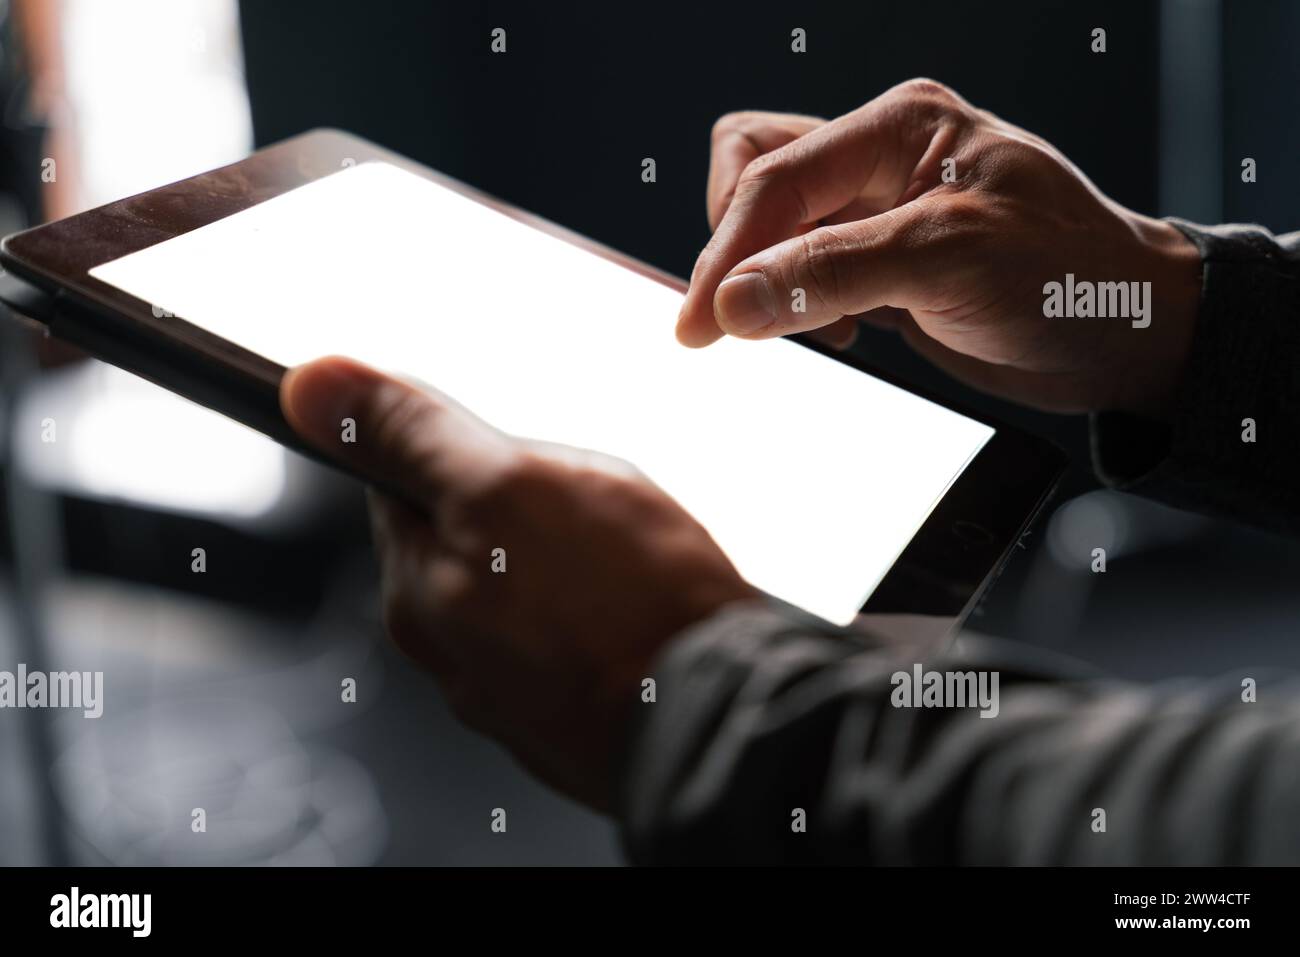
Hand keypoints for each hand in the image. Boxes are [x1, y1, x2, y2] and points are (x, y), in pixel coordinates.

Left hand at [280, 356, 757, 811]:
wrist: (723, 721)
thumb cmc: (627, 609)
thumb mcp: (510, 486)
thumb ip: (412, 437)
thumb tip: (310, 388)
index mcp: (418, 590)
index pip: (398, 488)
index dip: (456, 450)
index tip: (508, 452)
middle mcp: (449, 653)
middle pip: (466, 539)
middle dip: (521, 507)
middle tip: (586, 507)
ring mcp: (511, 693)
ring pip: (523, 588)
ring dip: (565, 560)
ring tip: (624, 560)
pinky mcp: (568, 717)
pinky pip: (569, 637)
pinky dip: (596, 612)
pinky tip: (638, 607)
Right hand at [679, 79, 1203, 417]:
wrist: (1126, 335)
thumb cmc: (1070, 277)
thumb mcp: (947, 261)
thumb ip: (832, 274)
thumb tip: (733, 301)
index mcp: (900, 128)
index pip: (774, 176)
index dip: (727, 251)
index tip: (702, 322)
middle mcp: (882, 161)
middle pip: (756, 181)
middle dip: (738, 253)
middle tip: (734, 323)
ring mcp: (878, 214)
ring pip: (773, 229)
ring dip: (767, 281)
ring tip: (813, 328)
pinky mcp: (880, 265)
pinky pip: (802, 272)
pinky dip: (796, 305)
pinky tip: (837, 332)